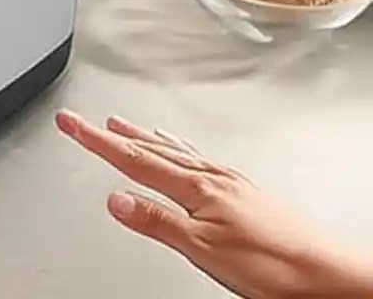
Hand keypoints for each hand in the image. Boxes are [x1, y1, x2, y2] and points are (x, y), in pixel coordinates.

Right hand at [57, 110, 372, 298]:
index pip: (134, 160)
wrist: (327, 275)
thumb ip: (157, 221)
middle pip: (152, 151)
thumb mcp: (203, 249)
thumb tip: (116, 199)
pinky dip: (178, 153)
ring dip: (144, 139)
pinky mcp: (244, 194)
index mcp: (198, 188)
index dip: (96, 141)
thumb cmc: (273, 267)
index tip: (70, 123)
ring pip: (176, 153)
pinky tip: (181, 155)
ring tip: (122, 126)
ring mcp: (231, 184)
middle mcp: (214, 179)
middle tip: (84, 120)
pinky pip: (199, 162)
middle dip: (113, 135)